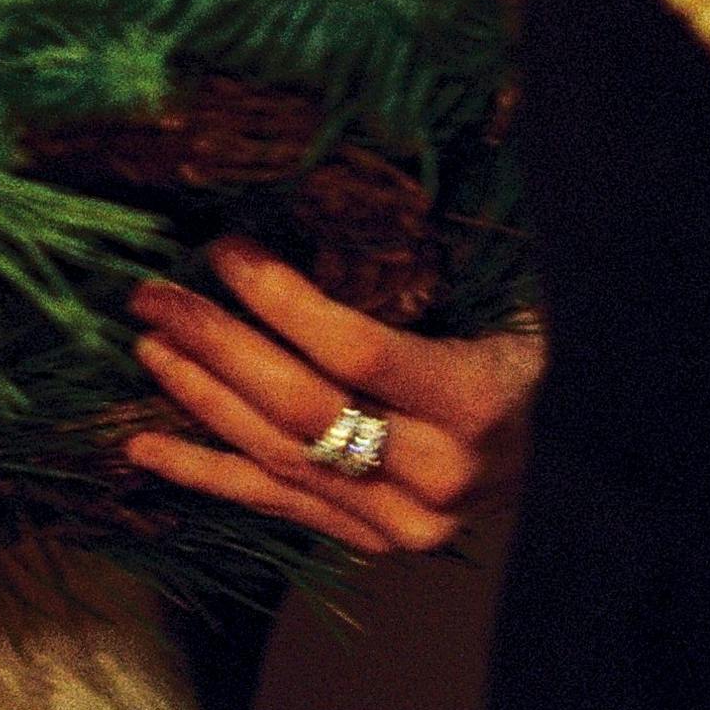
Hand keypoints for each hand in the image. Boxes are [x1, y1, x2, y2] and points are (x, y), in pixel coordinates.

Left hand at [127, 239, 543, 558]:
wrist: (567, 444)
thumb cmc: (527, 341)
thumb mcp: (503, 288)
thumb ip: (435, 253)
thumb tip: (346, 168)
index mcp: (479, 403)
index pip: (355, 352)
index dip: (280, 300)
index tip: (223, 249)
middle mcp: (441, 477)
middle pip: (303, 406)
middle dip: (217, 344)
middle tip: (154, 293)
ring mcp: (403, 522)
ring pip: (279, 453)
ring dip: (199, 396)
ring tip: (146, 342)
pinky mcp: (371, 541)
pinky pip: (275, 503)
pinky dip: (204, 472)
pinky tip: (142, 445)